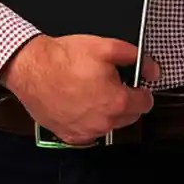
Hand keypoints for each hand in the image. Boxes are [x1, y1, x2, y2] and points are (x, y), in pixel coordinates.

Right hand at [0, 35, 160, 144]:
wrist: (31, 68)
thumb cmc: (65, 58)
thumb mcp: (106, 47)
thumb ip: (136, 58)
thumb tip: (153, 69)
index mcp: (118, 102)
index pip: (146, 104)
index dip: (141, 90)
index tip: (133, 83)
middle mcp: (104, 123)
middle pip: (129, 116)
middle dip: (125, 101)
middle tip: (109, 83)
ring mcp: (86, 132)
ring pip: (109, 125)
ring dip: (107, 112)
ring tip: (90, 91)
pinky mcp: (69, 136)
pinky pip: (89, 132)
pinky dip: (88, 121)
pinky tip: (78, 104)